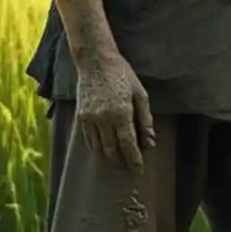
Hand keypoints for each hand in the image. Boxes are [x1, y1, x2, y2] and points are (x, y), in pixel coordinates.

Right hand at [74, 49, 155, 170]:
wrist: (95, 62)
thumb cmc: (122, 75)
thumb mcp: (140, 94)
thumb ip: (145, 119)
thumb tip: (149, 142)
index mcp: (122, 112)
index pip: (128, 143)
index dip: (133, 159)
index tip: (138, 170)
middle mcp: (104, 118)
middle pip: (112, 150)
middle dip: (121, 162)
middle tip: (128, 169)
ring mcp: (90, 118)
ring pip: (98, 148)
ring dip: (108, 158)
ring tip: (117, 162)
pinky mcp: (81, 117)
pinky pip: (88, 140)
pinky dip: (96, 148)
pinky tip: (103, 150)